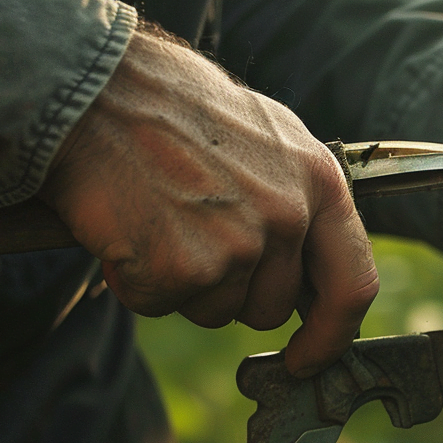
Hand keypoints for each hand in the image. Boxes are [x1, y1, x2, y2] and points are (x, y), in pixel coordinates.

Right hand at [38, 28, 376, 377]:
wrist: (89, 83)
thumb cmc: (172, 106)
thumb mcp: (268, 139)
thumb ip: (300, 204)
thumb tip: (313, 278)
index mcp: (320, 182)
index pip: (353, 285)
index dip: (332, 335)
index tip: (308, 359)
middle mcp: (288, 216)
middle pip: (269, 308)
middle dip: (230, 291)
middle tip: (189, 233)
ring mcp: (238, 244)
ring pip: (215, 311)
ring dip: (181, 283)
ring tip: (157, 216)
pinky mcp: (184, 267)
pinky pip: (160, 304)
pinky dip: (135, 280)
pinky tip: (126, 226)